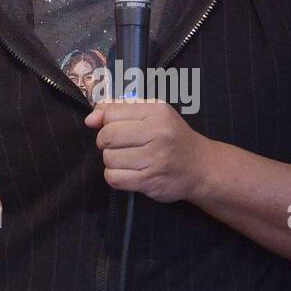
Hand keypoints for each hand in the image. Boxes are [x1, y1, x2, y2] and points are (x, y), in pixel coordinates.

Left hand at [84, 98, 209, 202]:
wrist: (200, 167)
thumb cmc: (172, 138)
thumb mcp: (153, 114)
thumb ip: (120, 110)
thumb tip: (90, 119)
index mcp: (156, 112)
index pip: (111, 113)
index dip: (104, 122)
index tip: (113, 128)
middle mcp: (157, 133)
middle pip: (107, 137)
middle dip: (106, 143)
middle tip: (120, 146)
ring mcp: (155, 159)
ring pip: (109, 159)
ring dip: (112, 161)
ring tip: (128, 159)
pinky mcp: (150, 181)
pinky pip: (115, 178)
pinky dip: (115, 176)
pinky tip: (128, 172)